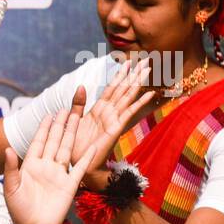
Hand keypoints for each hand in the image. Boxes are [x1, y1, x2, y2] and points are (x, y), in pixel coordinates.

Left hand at [4, 112, 96, 223]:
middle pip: (54, 141)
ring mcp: (59, 174)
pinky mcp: (70, 184)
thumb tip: (8, 148)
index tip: (48, 114)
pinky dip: (87, 157)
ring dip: (71, 134)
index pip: (38, 142)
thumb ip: (11, 169)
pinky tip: (94, 145)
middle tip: (65, 109)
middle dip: (59, 125)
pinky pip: (80, 168)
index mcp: (30, 166)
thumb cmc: (19, 210)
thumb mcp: (11, 188)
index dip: (43, 129)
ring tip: (77, 118)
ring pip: (66, 149)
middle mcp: (45, 167)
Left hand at [71, 57, 154, 184]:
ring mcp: (113, 120)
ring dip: (137, 83)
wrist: (79, 164)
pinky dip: (139, 103)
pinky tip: (149, 94)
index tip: (127, 62)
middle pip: (123, 89)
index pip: (111, 88)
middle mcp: (108, 113)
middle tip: (145, 59)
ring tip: (148, 69)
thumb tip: (81, 85)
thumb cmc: (77, 146)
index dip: (119, 75)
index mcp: (98, 110)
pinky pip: (129, 113)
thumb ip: (78, 104)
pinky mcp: (116, 128)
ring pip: (127, 97)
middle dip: (133, 74)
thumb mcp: (74, 120)